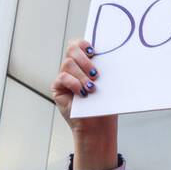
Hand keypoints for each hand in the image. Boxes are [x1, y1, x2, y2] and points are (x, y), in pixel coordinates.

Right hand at [53, 39, 118, 169]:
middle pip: (71, 50)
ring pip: (68, 63)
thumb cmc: (104, 104)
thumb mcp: (108, 83)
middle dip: (84, 60)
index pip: (79, 44)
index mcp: (85, 62)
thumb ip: (105, 68)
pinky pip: (62, 78)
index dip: (84, 44)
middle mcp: (73, 67)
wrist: (98, 125)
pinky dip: (74, 83)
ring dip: (82, 75)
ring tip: (91, 88)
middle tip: (96, 74)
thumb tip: (112, 55)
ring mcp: (64, 76)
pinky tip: (82, 93)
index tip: (94, 52)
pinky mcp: (58, 87)